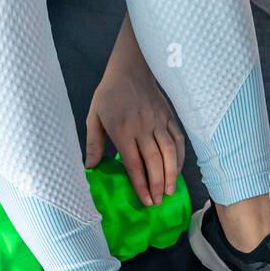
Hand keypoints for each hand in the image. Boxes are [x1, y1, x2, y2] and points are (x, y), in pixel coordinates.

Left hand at [86, 26, 185, 206]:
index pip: (133, 163)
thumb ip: (93, 143)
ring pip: (169, 152)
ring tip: (170, 192)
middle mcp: (143, 128)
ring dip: (171, 174)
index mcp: (123, 130)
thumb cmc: (109, 94)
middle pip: (154, 161)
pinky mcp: (169, 117)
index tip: (145, 200)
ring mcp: (158, 122)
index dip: (140, 184)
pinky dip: (180, 156)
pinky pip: (178, 139)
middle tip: (158, 203)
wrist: (131, 68)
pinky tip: (177, 170)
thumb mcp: (93, 117)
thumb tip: (89, 168)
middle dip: (157, 184)